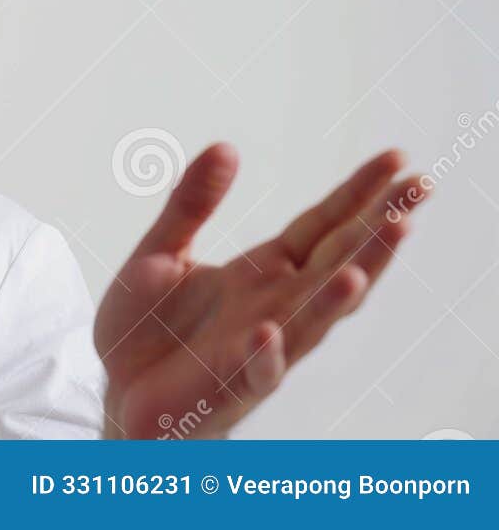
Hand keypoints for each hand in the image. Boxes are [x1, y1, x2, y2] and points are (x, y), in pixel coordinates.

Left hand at [94, 143, 429, 437]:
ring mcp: (260, 348)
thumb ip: (192, 203)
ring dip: (337, 294)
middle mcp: (276, 306)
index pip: (323, 225)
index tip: (399, 157)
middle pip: (337, 263)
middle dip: (378, 230)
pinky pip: (252, 372)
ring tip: (364, 263)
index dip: (360, 193)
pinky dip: (263, 355)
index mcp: (265, 271)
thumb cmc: (149, 325)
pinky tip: (267, 333)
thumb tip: (226, 147)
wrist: (116, 389)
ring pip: (311, 320)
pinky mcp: (227, 385)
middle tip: (419, 190)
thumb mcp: (161, 250)